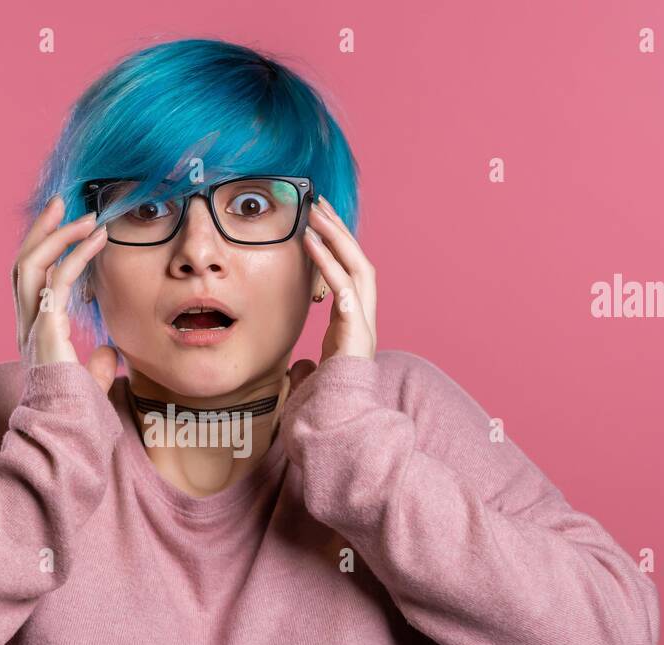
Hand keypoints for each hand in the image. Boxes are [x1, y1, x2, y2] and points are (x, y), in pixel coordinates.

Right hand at [11, 194, 118, 392]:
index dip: (42, 250)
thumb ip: (95, 368)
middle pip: (23, 263)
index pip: (28, 281)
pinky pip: (58, 280)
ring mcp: (32, 324)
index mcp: (32, 332)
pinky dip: (77, 254)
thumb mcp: (88, 383)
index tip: (62, 228)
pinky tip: (97, 239)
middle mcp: (25, 324)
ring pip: (32, 263)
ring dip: (57, 233)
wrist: (63, 429)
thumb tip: (108, 354)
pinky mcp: (47, 327)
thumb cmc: (74, 411)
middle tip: (61, 202)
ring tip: (83, 214)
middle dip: (41, 229)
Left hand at [288, 195, 377, 393]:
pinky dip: (329, 264)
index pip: (352, 275)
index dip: (339, 247)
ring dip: (337, 239)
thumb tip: (298, 368)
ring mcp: (364, 323)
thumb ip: (309, 365)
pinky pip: (344, 288)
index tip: (320, 222)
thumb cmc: (330, 400)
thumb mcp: (317, 375)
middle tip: (320, 203)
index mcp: (356, 324)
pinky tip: (312, 244)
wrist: (342, 421)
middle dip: (341, 231)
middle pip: (360, 261)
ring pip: (357, 268)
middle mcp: (365, 318)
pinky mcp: (358, 330)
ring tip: (316, 215)